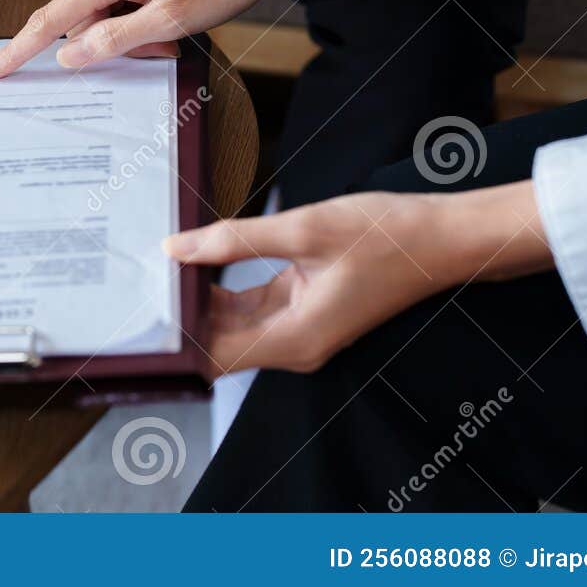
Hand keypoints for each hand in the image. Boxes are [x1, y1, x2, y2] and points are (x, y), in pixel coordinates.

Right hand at [0, 0, 387, 80]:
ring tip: (176, 21)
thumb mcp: (174, 19)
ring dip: (130, 25)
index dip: (18, 52)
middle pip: (83, 17)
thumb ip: (116, 40)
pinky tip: (172, 2)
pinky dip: (138, 7)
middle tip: (164, 43)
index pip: (50, 21)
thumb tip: (69, 56)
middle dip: (112, 40)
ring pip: (104, 6)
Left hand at [163, 182, 551, 374]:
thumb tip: (177, 249)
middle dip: (181, 315)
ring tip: (163, 261)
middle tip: (142, 276)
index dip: (176, 336)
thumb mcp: (305, 230)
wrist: (444, 236)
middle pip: (218, 343)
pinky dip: (225, 286)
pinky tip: (200, 256)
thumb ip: (235, 241)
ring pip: (232, 323)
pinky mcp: (306, 306)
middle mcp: (295, 344)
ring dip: (200, 298)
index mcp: (295, 339)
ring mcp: (301, 327)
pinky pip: (253, 305)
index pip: (214, 356)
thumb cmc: (386, 235)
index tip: (145, 305)